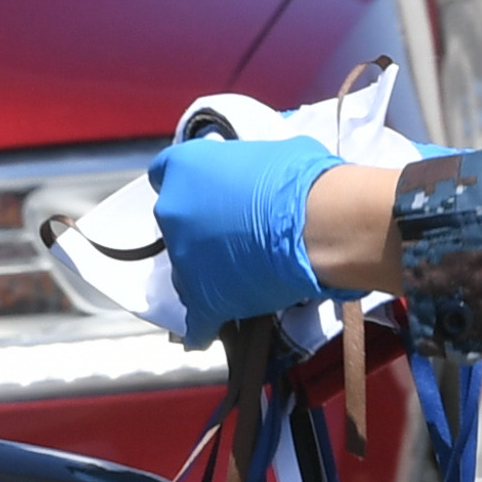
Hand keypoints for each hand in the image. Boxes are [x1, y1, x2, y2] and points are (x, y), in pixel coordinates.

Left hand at [148, 134, 339, 342]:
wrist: (316, 223)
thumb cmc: (301, 180)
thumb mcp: (272, 154)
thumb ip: (248, 170)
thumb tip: (263, 181)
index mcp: (184, 167)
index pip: (164, 173)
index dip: (189, 185)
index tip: (205, 192)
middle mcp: (173, 212)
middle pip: (176, 225)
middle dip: (200, 231)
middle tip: (235, 234)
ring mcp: (184, 260)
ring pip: (186, 272)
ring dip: (206, 274)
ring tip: (240, 276)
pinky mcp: (203, 300)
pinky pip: (195, 322)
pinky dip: (203, 326)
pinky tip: (213, 327)